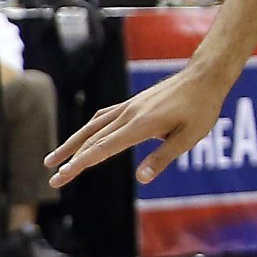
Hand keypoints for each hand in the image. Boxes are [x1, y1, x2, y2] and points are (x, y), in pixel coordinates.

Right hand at [46, 63, 231, 187]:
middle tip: (53, 179)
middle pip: (92, 140)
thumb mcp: (188, 138)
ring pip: (92, 127)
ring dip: (72, 143)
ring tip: (53, 159)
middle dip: (71, 160)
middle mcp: (129, 114)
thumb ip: (163, 157)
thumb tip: (141, 178)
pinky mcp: (133, 103)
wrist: (204, 76)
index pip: (103, 148)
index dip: (80, 164)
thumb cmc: (201, 109)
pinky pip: (103, 116)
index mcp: (140, 125)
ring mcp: (129, 107)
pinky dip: (89, 128)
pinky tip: (84, 135)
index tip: (61, 177)